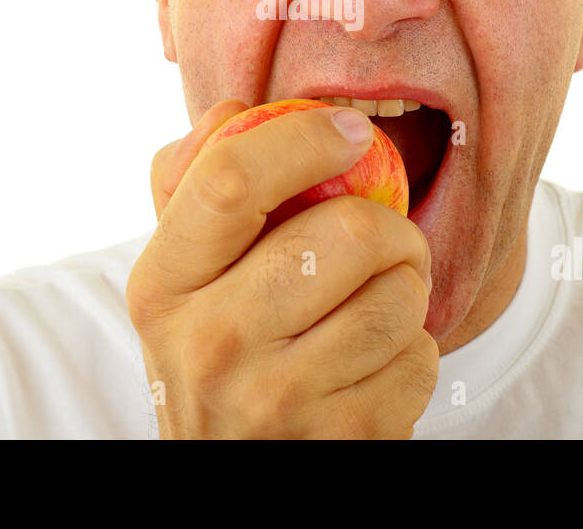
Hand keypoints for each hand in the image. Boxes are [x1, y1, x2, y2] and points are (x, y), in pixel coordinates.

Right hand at [127, 99, 437, 437]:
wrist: (229, 474)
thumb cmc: (217, 348)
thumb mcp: (184, 273)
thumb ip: (195, 182)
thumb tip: (234, 109)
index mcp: (162, 284)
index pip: (229, 181)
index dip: (305, 139)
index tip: (353, 134)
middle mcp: (209, 345)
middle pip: (344, 234)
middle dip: (389, 225)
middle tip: (386, 237)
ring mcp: (275, 401)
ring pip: (396, 297)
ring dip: (407, 290)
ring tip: (377, 302)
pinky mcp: (340, 441)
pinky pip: (420, 360)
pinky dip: (414, 352)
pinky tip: (376, 363)